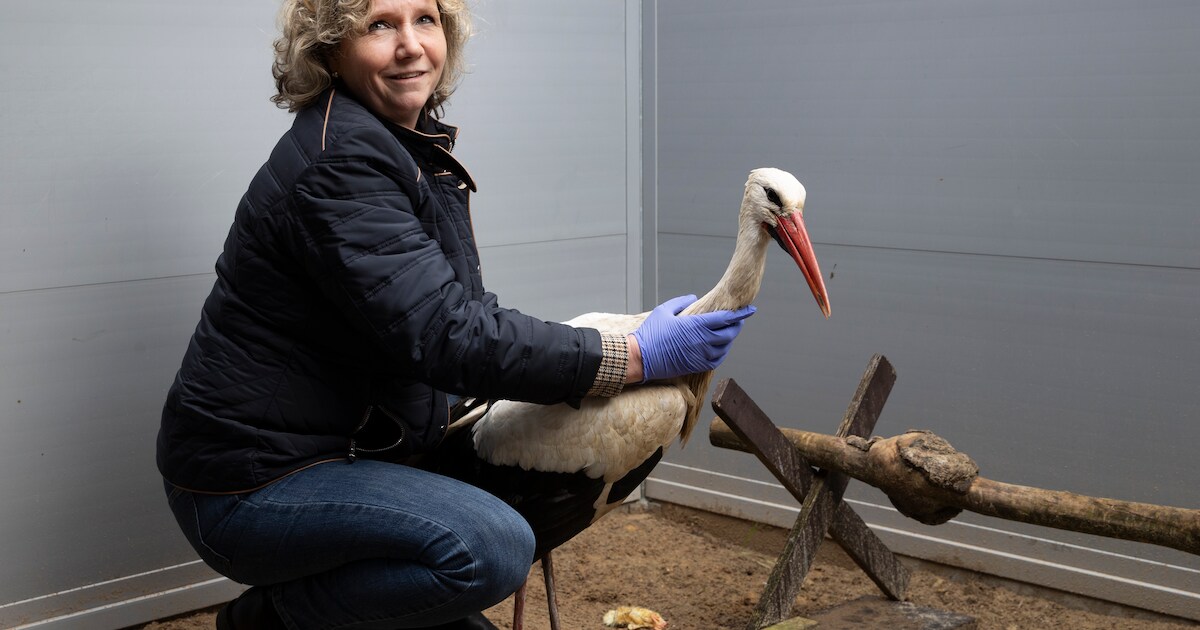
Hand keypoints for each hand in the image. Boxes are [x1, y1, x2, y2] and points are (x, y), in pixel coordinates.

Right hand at [630, 295, 755, 381]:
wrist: (641, 358)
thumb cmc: (650, 333)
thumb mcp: (664, 310)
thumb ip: (681, 302)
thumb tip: (695, 297)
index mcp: (696, 325)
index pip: (725, 318)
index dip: (740, 314)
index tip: (750, 309)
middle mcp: (702, 340)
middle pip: (729, 333)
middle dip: (737, 325)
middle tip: (739, 320)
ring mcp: (701, 354)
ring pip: (725, 347)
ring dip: (730, 339)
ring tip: (730, 332)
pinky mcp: (696, 365)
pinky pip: (717, 360)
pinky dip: (723, 353)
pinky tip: (722, 348)